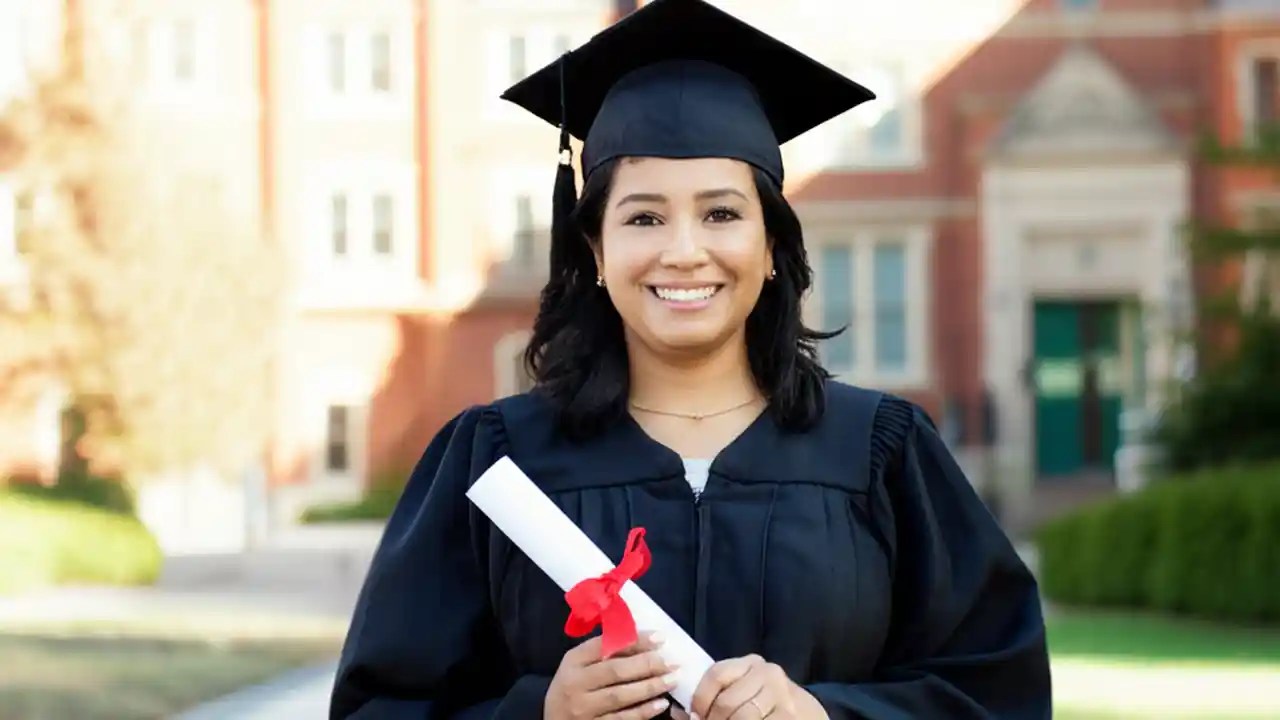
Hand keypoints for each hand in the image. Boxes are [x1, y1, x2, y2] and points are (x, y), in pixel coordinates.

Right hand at [545, 632, 679, 719]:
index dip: (634, 641)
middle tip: (672, 661)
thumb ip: (604, 652)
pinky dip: (643, 711)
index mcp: (573, 660)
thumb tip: (644, 641)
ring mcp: (583, 708)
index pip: (604, 645)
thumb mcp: (579, 665)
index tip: (660, 638)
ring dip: (650, 687)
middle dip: (646, 664)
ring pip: (620, 696)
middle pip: (614, 671)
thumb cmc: (573, 686)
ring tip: (672, 679)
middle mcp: (575, 683)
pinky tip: (661, 703)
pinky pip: (622, 719)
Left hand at [689, 655, 825, 719]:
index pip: (716, 675)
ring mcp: (781, 693)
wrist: (805, 713)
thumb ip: (708, 701)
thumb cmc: (762, 702)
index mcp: (748, 663)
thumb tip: (677, 712)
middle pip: (727, 702)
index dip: (700, 700)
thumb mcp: (738, 693)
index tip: (694, 716)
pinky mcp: (790, 714)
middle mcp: (767, 672)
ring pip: (742, 717)